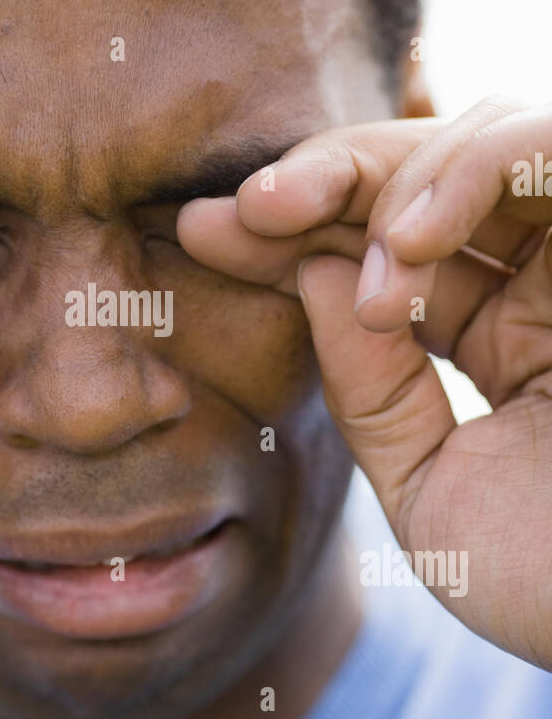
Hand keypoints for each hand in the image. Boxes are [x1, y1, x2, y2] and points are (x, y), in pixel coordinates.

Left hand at [177, 97, 551, 668]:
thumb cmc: (545, 581)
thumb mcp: (426, 483)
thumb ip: (368, 383)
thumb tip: (311, 273)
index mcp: (512, 342)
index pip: (389, 256)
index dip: (296, 233)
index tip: (201, 231)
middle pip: (431, 177)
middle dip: (327, 178)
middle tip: (248, 207)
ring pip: (488, 138)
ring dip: (393, 180)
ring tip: (343, 256)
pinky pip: (551, 145)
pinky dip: (471, 170)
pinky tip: (407, 245)